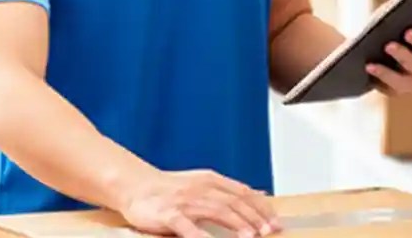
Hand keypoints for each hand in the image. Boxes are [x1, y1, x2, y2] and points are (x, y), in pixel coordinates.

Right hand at [118, 168, 280, 237]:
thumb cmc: (169, 188)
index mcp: (210, 180)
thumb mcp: (202, 182)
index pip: (243, 193)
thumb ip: (228, 189)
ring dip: (237, 224)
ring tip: (251, 237)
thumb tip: (259, 194)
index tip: (276, 222)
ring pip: (216, 211)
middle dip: (254, 218)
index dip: (262, 208)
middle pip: (234, 202)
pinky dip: (200, 235)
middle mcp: (199, 188)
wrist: (135, 186)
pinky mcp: (168, 215)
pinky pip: (187, 227)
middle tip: (270, 232)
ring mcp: (184, 202)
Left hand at [366, 4, 411, 94]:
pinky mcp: (404, 88)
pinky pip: (396, 83)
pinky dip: (383, 73)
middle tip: (409, 32)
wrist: (371, 54)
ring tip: (388, 46)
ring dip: (403, 56)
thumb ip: (406, 5)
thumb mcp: (398, 13)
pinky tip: (370, 65)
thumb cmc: (390, 28)